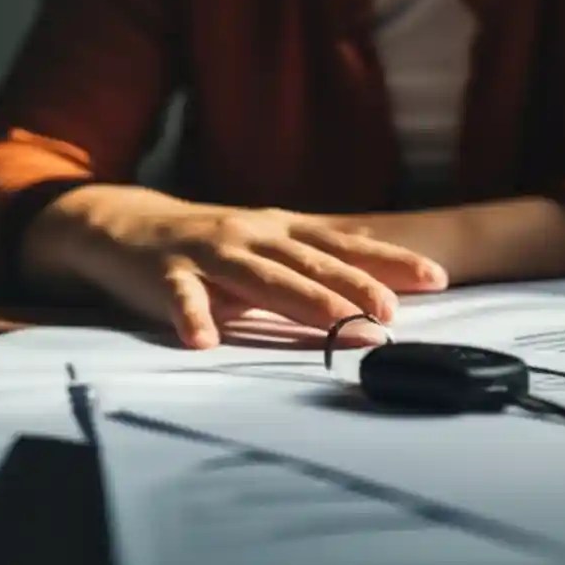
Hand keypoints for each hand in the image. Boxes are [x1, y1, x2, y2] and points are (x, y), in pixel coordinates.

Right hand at [21, 185, 447, 348]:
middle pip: (312, 263)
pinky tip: (204, 339)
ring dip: (303, 300)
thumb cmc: (214, 244)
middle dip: (356, 286)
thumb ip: (320, 261)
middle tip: (392, 311)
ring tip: (338, 322)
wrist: (127, 225)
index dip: (391, 261)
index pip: (347, 247)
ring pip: (262, 277)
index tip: (437, 278)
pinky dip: (193, 315)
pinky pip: (182, 296)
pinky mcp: (165, 273)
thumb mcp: (271, 244)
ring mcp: (210, 254)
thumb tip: (386, 278)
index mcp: (283, 232)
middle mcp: (254, 237)